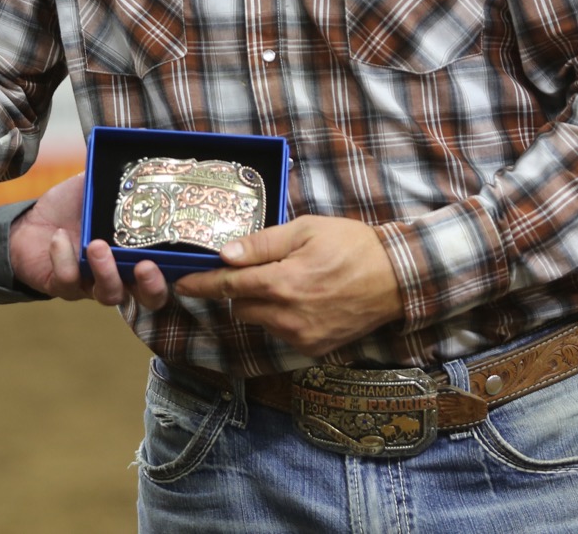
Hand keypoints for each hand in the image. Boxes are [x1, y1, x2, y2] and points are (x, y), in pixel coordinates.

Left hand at [9, 171, 172, 307]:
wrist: (29, 223)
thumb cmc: (70, 208)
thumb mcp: (95, 189)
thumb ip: (118, 179)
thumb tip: (141, 150)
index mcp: (135, 252)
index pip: (167, 272)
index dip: (179, 272)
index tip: (182, 257)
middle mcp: (121, 274)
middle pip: (148, 297)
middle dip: (151, 285)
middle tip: (146, 266)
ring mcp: (92, 284)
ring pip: (110, 294)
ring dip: (106, 272)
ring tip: (97, 246)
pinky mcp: (64, 287)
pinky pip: (69, 281)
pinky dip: (64, 258)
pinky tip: (59, 238)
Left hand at [172, 215, 402, 357]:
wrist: (397, 278)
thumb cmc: (351, 246)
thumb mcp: (305, 229)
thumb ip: (262, 243)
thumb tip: (225, 254)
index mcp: (282, 282)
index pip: (227, 286)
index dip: (201, 284)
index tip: (181, 284)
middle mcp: (287, 316)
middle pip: (238, 306)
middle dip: (236, 290)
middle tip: (248, 271)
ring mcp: (300, 336)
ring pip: (259, 321)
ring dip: (259, 304)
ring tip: (284, 281)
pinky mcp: (313, 348)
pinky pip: (280, 333)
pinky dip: (279, 318)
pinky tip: (300, 299)